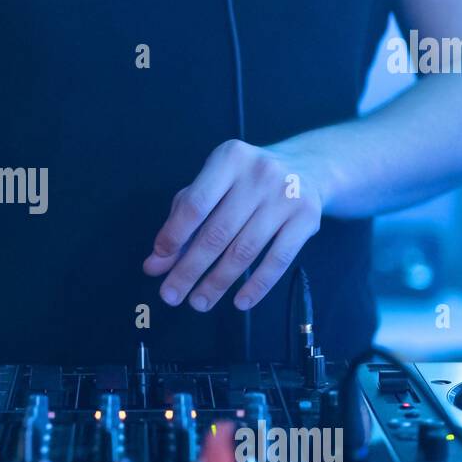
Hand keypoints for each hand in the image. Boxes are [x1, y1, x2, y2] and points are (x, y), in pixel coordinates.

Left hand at [143, 139, 330, 312]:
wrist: (307, 168)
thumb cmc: (246, 183)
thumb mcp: (213, 189)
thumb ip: (181, 223)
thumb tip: (154, 265)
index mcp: (229, 158)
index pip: (195, 204)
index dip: (174, 237)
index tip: (158, 265)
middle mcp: (259, 174)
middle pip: (217, 232)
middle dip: (190, 270)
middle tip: (171, 296)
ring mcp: (286, 195)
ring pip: (245, 250)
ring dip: (218, 283)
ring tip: (199, 302)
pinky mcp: (307, 218)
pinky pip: (278, 260)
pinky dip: (258, 285)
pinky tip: (240, 302)